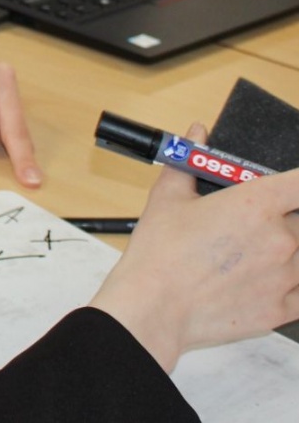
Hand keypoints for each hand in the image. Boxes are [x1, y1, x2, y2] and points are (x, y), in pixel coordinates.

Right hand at [90, 123, 298, 370]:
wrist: (156, 305)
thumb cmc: (160, 250)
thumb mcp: (168, 195)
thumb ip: (190, 160)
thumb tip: (198, 132)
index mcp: (256, 204)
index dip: (298, 182)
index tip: (291, 186)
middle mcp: (280, 238)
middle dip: (284, 217)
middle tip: (253, 224)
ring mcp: (287, 276)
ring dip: (288, 250)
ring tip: (256, 254)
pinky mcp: (284, 309)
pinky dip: (292, 283)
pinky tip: (268, 279)